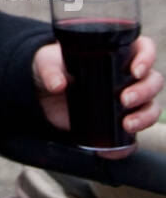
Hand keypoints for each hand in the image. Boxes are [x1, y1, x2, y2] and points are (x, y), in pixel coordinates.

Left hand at [32, 36, 162, 158]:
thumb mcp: (46, 63)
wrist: (44, 93)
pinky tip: (117, 148)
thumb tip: (58, 85)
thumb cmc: (51, 68)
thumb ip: (50, 71)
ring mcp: (126, 101)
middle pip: (153, 81)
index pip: (145, 49)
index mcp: (117, 53)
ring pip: (151, 106)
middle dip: (144, 92)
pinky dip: (129, 144)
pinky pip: (133, 136)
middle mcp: (127, 76)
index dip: (147, 58)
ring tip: (126, 124)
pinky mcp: (118, 123)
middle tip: (124, 99)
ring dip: (145, 117)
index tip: (135, 71)